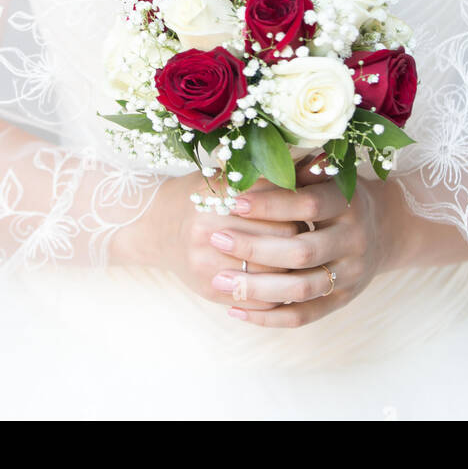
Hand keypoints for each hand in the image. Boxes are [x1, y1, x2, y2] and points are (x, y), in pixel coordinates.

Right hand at [150, 172, 301, 311]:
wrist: (156, 226)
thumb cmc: (198, 196)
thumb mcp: (225, 177)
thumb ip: (263, 175)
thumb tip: (311, 165)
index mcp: (218, 199)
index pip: (278, 209)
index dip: (298, 210)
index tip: (307, 208)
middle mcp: (209, 233)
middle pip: (278, 241)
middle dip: (299, 239)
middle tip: (308, 234)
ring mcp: (207, 266)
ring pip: (271, 276)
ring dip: (292, 270)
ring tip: (300, 259)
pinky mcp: (209, 292)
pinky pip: (256, 302)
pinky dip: (277, 296)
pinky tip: (286, 283)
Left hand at [204, 159, 392, 326]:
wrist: (384, 229)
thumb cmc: (337, 194)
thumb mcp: (325, 174)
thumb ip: (294, 170)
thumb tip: (248, 163)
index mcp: (348, 204)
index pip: (308, 205)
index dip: (271, 204)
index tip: (234, 200)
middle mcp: (354, 241)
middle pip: (302, 252)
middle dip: (255, 247)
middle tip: (217, 238)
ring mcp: (350, 275)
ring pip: (301, 290)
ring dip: (256, 288)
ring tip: (219, 280)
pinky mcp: (342, 302)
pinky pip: (303, 317)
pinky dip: (268, 317)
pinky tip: (235, 310)